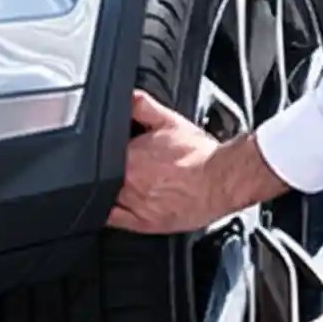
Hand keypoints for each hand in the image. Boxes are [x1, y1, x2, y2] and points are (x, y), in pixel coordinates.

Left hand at [108, 91, 287, 233]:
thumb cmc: (201, 156)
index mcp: (129, 157)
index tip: (121, 150)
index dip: (108, 151)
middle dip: (111, 170)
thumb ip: (142, 106)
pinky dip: (111, 212)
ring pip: (106, 198)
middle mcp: (127, 183)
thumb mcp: (170, 121)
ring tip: (134, 184)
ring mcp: (134, 206)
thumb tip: (127, 97)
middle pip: (103, 177)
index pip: (100, 154)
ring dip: (112, 190)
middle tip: (133, 166)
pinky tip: (122, 204)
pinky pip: (115, 220)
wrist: (222, 181)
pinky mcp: (143, 224)